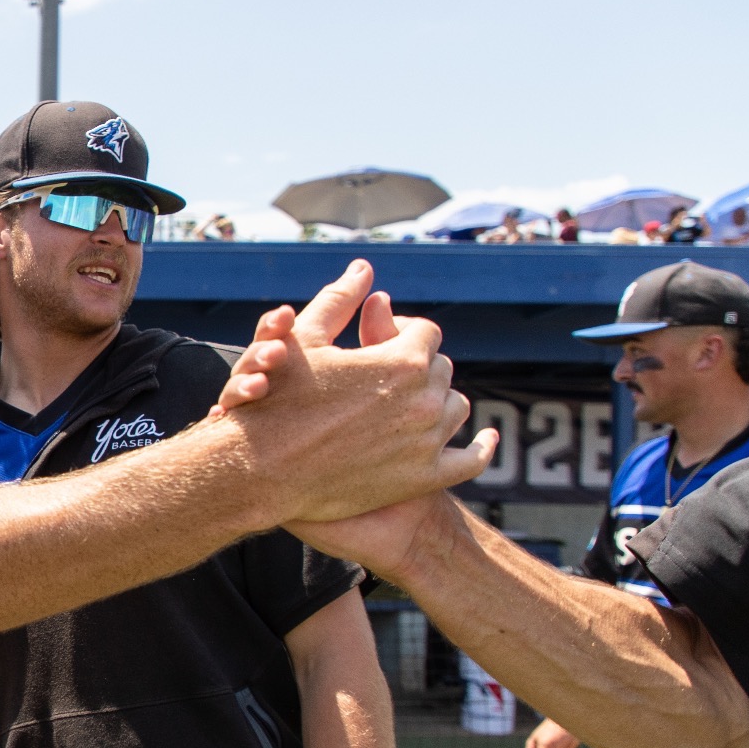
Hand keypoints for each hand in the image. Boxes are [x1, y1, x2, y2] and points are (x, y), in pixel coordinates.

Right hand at [207, 261, 497, 523]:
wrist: (264, 473)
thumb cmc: (276, 401)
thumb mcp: (303, 341)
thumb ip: (338, 300)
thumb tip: (363, 268)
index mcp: (402, 360)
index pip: (424, 333)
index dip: (401, 332)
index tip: (381, 340)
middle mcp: (425, 399)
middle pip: (440, 370)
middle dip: (418, 368)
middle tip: (386, 376)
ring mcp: (428, 441)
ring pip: (455, 408)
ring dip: (437, 402)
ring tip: (411, 405)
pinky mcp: (425, 478)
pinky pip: (471, 460)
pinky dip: (481, 448)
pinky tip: (484, 439)